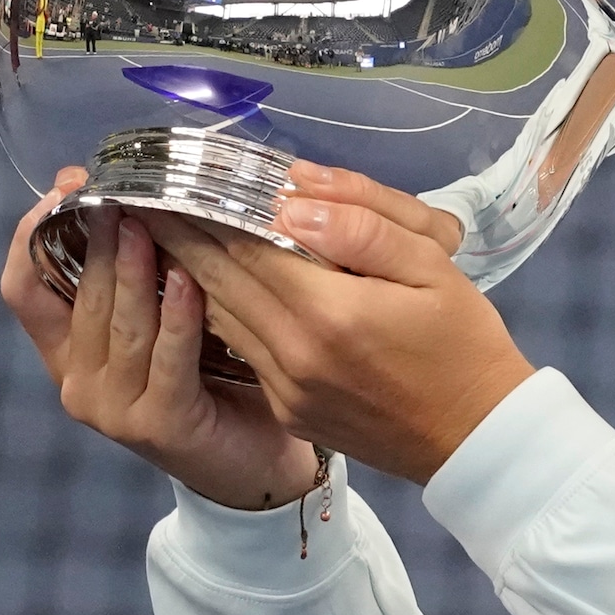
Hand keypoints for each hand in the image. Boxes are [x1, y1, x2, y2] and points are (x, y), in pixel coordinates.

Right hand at [1, 170, 320, 509]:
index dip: (32, 236)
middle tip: (121, 192)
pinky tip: (188, 278)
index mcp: (68, 356)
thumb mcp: (163, 325)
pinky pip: (166, 357)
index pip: (23, 290)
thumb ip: (139, 279)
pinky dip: (177, 315)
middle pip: (77, 297)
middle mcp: (78, 384)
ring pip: (119, 324)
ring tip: (148, 220)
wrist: (256, 464)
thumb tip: (131, 199)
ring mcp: (114, 408)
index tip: (65, 188)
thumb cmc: (215, 382)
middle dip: (96, 239)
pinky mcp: (159, 423)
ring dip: (133, 268)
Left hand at [138, 160, 533, 484]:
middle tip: (138, 196)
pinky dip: (215, 309)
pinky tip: (203, 284)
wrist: (477, 437)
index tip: (163, 176)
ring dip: (185, 271)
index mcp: (329, 313)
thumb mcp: (435, 268)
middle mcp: (293, 353)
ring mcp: (286, 387)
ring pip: (219, 315)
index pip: (244, 245)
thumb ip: (366, 226)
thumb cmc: (464, 344)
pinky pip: (240, 347)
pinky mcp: (288, 407)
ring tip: (157, 231)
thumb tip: (295, 197)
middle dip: (177, 234)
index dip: (199, 208)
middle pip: (218, 279)